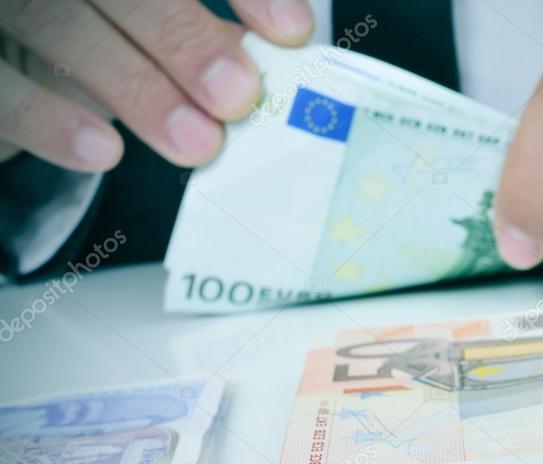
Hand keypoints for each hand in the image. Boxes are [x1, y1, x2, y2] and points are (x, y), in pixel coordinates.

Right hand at [0, 0, 312, 171]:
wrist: (10, 68)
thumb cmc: (104, 38)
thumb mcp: (156, 29)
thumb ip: (205, 36)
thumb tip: (266, 68)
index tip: (293, 33)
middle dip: (184, 38)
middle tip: (238, 97)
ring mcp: (6, 4)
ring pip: (59, 25)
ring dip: (136, 87)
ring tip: (197, 143)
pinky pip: (1, 87)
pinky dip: (48, 119)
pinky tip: (103, 151)